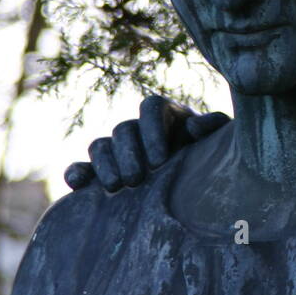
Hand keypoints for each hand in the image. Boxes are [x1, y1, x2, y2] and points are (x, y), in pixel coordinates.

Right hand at [63, 96, 229, 191]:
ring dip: (104, 164)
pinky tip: (78, 186)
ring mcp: (117, 149)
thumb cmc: (212, 155)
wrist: (199, 179)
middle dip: (128, 154)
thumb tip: (193, 126)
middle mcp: (138, 128)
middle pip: (124, 129)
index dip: (152, 131)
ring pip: (99, 145)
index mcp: (167, 113)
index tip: (160, 160)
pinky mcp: (101, 171)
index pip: (151, 107)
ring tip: (116, 186)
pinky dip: (75, 173)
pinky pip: (80, 167)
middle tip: (137, 179)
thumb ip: (214, 126)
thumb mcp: (220, 140)